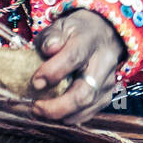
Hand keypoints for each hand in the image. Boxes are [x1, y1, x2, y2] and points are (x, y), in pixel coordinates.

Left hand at [31, 9, 125, 125]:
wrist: (105, 34)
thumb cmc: (77, 31)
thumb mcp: (62, 25)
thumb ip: (51, 36)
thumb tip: (47, 50)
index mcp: (88, 41)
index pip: (73, 58)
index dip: (53, 72)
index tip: (35, 82)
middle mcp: (102, 63)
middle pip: (84, 92)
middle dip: (58, 106)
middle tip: (36, 108)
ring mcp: (107, 82)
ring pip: (87, 106)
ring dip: (61, 114)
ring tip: (40, 112)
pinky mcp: (106, 95)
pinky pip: (89, 113)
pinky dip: (70, 117)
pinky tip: (55, 114)